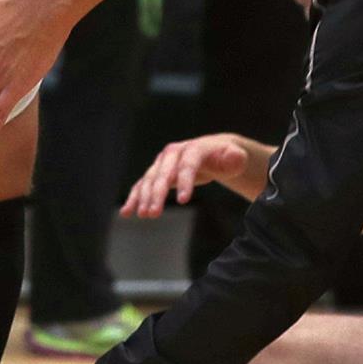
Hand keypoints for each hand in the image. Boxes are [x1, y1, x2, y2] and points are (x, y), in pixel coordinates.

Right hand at [121, 133, 249, 217]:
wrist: (212, 152)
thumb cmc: (225, 157)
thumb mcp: (235, 157)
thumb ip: (235, 158)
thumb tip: (236, 158)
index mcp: (193, 148)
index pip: (187, 165)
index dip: (184, 181)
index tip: (183, 201)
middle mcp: (172, 154)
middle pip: (162, 174)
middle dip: (156, 194)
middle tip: (153, 213)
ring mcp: (162, 164)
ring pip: (149, 180)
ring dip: (143, 198)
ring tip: (144, 215)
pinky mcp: (156, 173)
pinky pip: (141, 186)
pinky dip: (134, 198)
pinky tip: (127, 212)